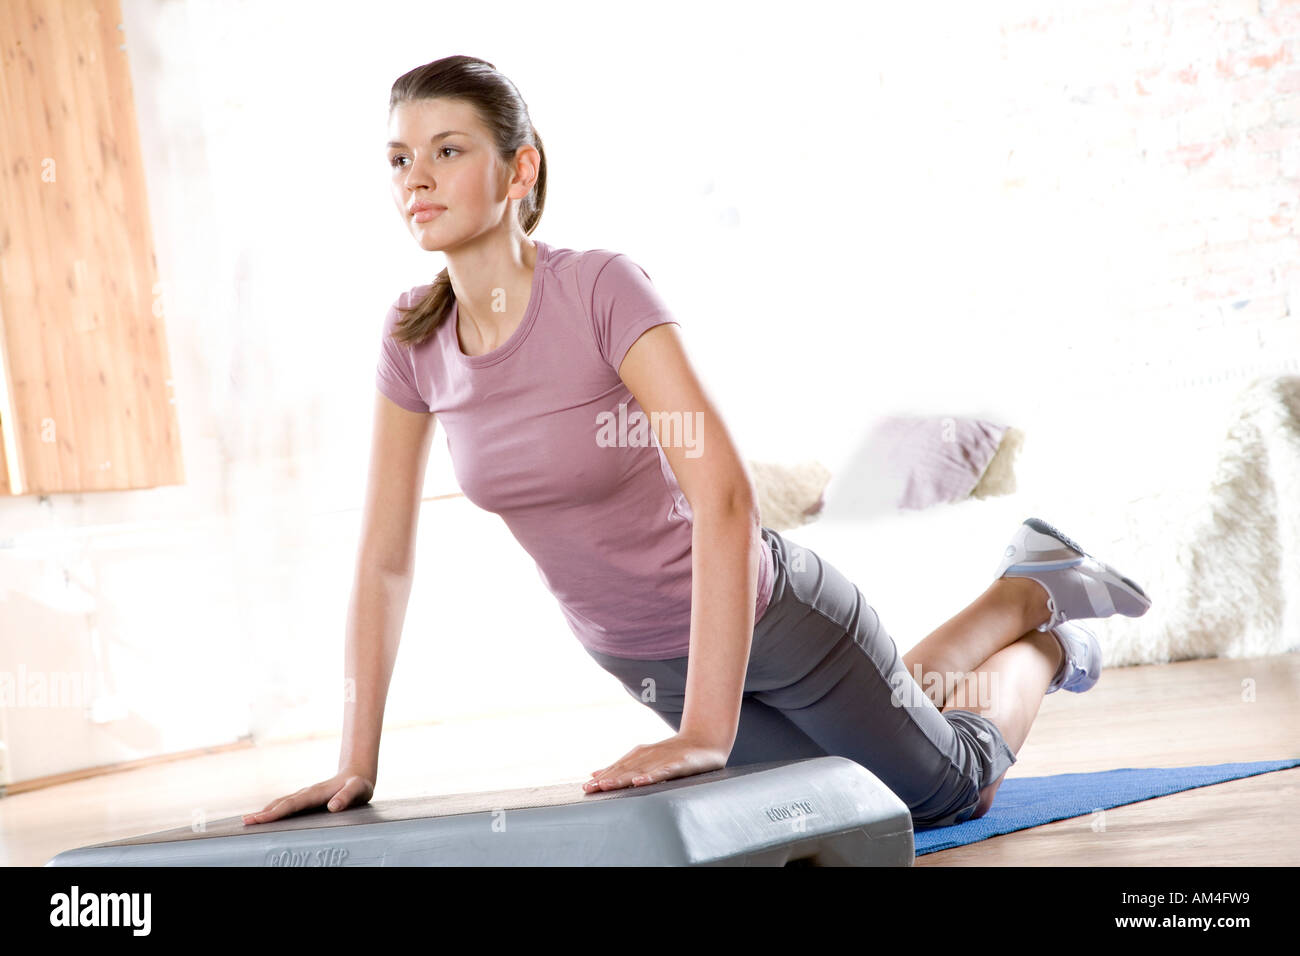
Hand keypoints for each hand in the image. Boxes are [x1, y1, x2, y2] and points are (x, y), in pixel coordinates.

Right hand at [241, 770, 375, 824]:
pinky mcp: (306, 798)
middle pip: (281, 803)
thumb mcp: (358, 789)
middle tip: (245, 822)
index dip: (275, 812)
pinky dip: (273, 810)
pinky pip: (286, 804)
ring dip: (265, 811)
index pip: (292, 804)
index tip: (259, 819)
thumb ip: (347, 797)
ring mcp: (305, 795)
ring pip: (282, 802)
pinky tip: (265, 816)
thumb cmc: (359, 785)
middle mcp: (307, 793)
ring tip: (248, 820)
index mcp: (316, 793)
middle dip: (263, 813)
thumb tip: (333, 806)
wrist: (358, 773)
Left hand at [583, 731, 728, 792]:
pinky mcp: (679, 764)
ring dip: (621, 778)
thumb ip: (623, 768)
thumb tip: (596, 774)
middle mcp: (648, 756)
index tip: (585, 788)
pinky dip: (651, 776)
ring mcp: (663, 759)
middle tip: (589, 789)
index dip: (601, 777)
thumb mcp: (647, 760)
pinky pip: (663, 771)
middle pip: (624, 770)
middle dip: (606, 779)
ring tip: (606, 785)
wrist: (705, 740)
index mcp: (639, 756)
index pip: (617, 768)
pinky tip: (640, 782)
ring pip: (639, 770)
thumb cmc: (674, 754)